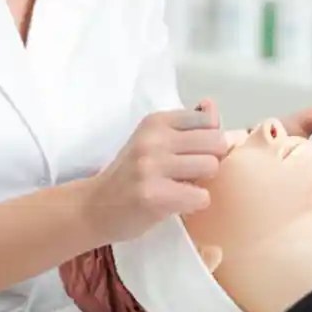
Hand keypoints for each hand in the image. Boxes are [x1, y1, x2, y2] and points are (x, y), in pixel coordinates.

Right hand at [79, 99, 228, 244]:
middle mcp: (152, 139)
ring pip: (211, 167)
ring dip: (202, 183)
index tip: (192, 153)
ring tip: (181, 187)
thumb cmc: (131, 173)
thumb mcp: (153, 140)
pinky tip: (176, 203)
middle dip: (210, 160)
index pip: (208, 120)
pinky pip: (201, 196)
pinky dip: (194, 204)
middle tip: (189, 173)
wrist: (96, 206)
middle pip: (216, 142)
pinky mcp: (154, 196)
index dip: (208, 140)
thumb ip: (186, 125)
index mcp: (155, 121)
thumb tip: (211, 105)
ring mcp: (151, 167)